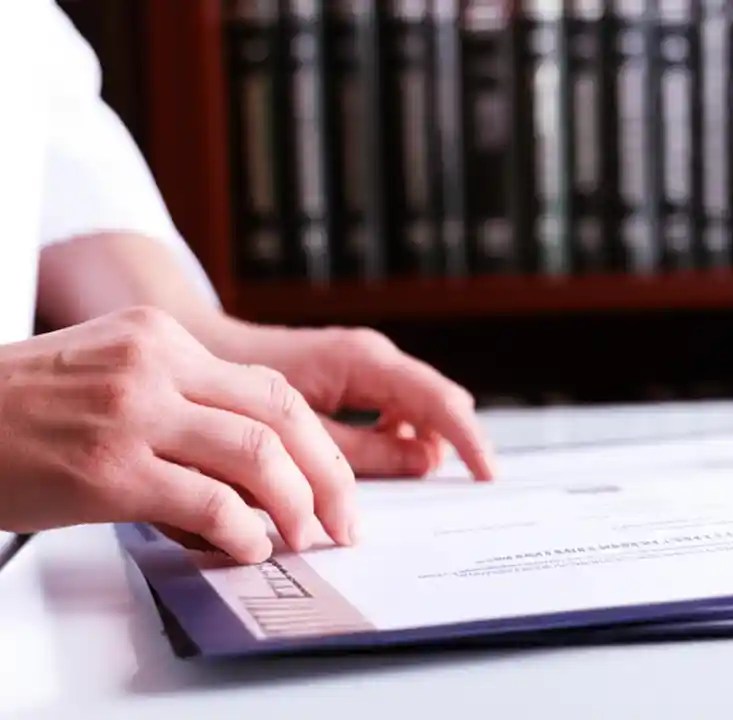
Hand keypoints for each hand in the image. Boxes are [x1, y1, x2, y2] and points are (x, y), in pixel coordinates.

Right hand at [0, 306, 357, 563]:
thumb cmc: (16, 409)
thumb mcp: (110, 373)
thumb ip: (182, 404)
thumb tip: (254, 473)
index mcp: (161, 339)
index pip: (272, 389)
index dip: (319, 444)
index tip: (336, 484)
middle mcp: (155, 365)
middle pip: (280, 416)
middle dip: (328, 476)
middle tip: (343, 521)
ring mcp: (131, 415)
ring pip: (255, 453)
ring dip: (295, 504)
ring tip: (301, 537)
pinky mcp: (106, 470)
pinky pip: (205, 501)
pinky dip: (241, 530)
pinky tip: (247, 548)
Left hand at [193, 318, 495, 481]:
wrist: (199, 349)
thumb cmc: (239, 386)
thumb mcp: (300, 430)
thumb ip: (363, 451)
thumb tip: (424, 465)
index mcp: (364, 361)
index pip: (439, 402)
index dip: (469, 441)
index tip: (489, 477)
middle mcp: (375, 356)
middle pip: (439, 403)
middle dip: (453, 444)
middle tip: (462, 490)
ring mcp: (369, 365)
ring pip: (421, 409)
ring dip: (421, 446)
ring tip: (405, 483)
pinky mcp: (358, 378)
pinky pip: (397, 410)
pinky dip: (397, 439)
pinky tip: (375, 465)